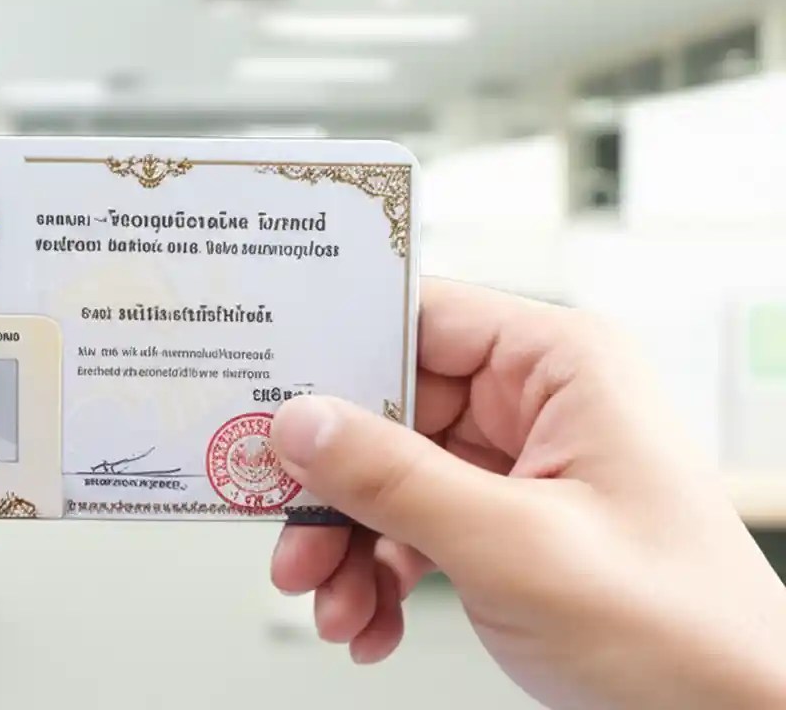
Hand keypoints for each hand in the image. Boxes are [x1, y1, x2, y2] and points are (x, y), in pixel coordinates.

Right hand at [269, 278, 785, 709]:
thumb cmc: (680, 629)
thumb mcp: (514, 545)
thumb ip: (395, 478)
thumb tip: (302, 423)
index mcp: (560, 367)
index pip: (421, 318)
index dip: (339, 351)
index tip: (268, 387)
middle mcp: (536, 405)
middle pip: (389, 410)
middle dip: (333, 485)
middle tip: (289, 532)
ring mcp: (518, 466)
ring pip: (390, 477)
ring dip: (348, 544)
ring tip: (332, 600)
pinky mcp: (504, 522)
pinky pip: (412, 527)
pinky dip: (378, 576)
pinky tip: (368, 620)